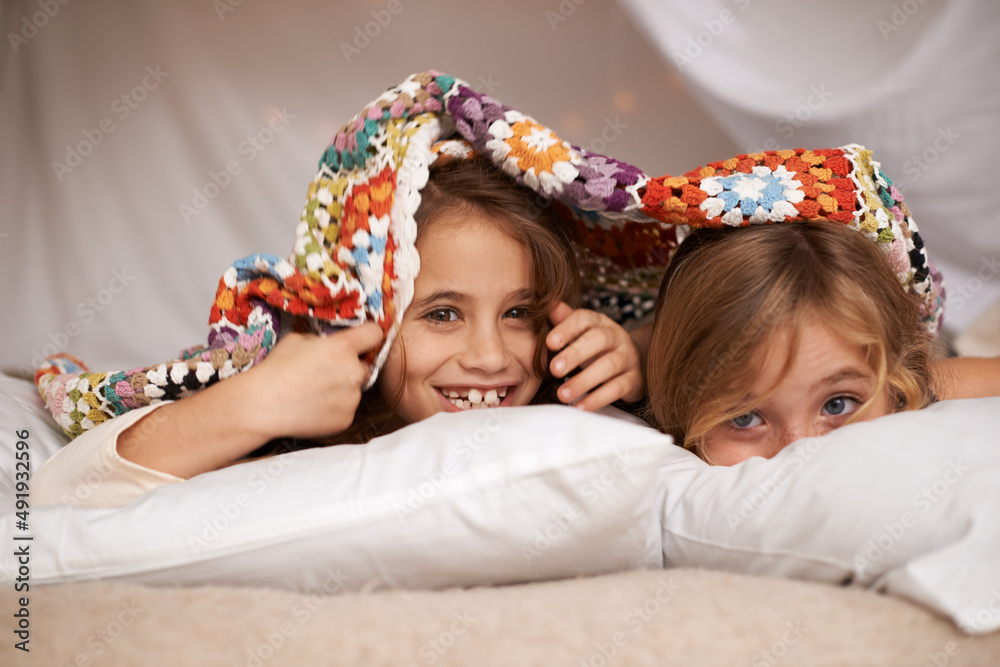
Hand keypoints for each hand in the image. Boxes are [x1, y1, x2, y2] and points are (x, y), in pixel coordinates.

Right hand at [240, 323, 384, 439]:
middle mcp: (354, 372)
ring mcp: (352, 398)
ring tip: (314, 393)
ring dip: (341, 390)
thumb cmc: (276, 368)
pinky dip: (334, 409)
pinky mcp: (347, 419)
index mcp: (343, 348)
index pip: (374, 333)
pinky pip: (346, 409)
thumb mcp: (297, 340)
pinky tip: (313, 407)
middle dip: (350, 367)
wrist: (262, 405)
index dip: (368, 335)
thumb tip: (330, 344)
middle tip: (326, 373)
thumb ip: (322, 341)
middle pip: (364, 366)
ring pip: (354, 390)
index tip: (362, 339)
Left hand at [546, 302, 643, 410]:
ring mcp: (628, 358)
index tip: (549, 343)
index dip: (567, 328)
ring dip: (584, 381)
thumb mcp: (581, 333)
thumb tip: (547, 304)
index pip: (584, 319)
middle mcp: (617, 336)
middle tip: (554, 369)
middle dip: (575, 354)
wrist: (633, 362)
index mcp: (599, 322)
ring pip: (608, 366)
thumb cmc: (596, 347)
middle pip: (598, 340)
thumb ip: (564, 321)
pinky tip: (579, 407)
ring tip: (563, 394)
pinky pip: (617, 389)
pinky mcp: (634, 380)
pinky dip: (597, 399)